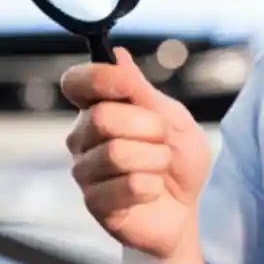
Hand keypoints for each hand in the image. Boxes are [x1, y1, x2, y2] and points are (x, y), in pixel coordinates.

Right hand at [61, 47, 212, 262]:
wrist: (187, 209)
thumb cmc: (177, 160)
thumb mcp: (171, 118)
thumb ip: (142, 91)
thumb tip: (117, 55)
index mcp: (98, 108)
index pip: (76, 83)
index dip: (98, 77)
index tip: (127, 84)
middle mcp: (83, 137)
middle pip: (103, 116)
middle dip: (148, 127)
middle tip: (163, 140)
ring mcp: (85, 171)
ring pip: (116, 152)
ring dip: (155, 159)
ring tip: (160, 168)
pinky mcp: (94, 203)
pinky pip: (128, 185)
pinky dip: (153, 186)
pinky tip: (152, 190)